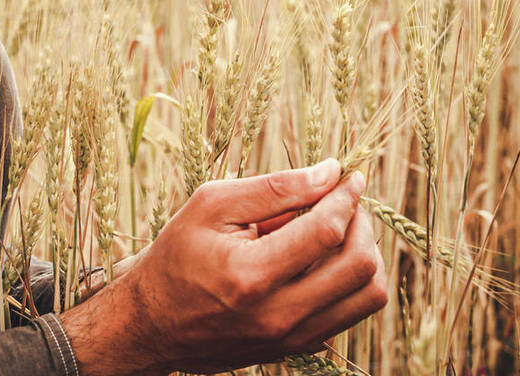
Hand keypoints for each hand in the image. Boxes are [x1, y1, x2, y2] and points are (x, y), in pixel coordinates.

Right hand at [59, 159, 386, 375]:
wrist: (151, 322)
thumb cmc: (178, 255)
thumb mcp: (213, 205)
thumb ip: (275, 188)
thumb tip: (331, 172)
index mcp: (251, 274)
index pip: (327, 231)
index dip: (347, 196)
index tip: (350, 176)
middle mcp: (278, 314)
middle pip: (361, 266)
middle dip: (361, 223)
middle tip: (343, 202)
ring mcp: (291, 338)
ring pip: (368, 295)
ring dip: (363, 254)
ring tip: (336, 231)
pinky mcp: (297, 348)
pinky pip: (351, 313)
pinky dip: (348, 280)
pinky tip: (319, 259)